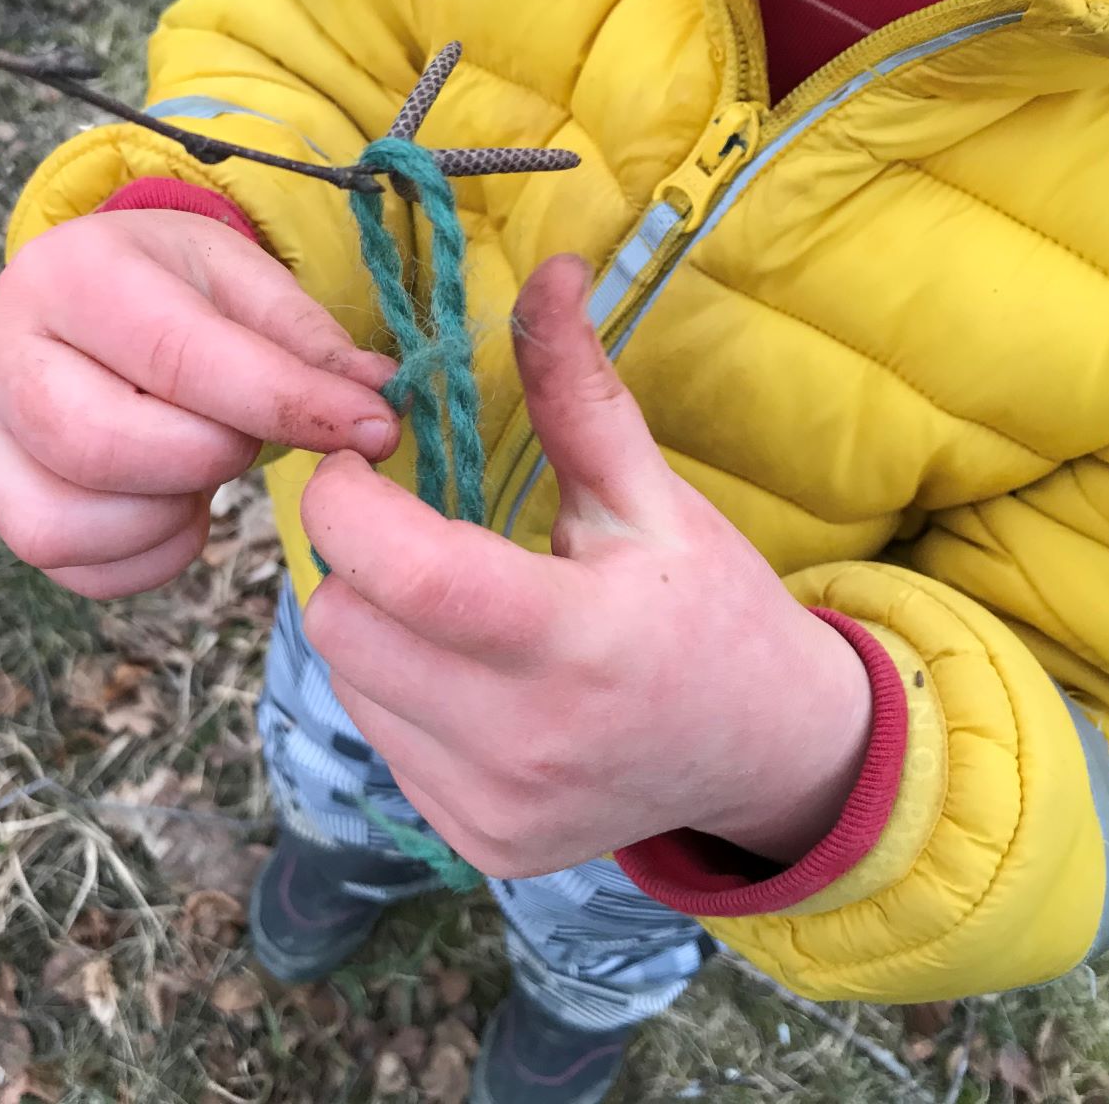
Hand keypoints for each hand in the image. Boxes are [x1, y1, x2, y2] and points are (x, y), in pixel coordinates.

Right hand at [0, 209, 399, 597]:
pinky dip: (149, 556)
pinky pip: (75, 569)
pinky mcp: (2, 505)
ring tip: (203, 465)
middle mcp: (2, 352)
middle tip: (246, 438)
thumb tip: (377, 406)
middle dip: (208, 458)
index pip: (178, 355)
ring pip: (68, 524)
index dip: (285, 403)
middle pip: (100, 446)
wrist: (93, 301)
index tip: (373, 431)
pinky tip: (177, 506)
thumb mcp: (243, 280)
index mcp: (69, 273)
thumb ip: (308, 342)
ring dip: (169, 515)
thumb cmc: (175, 287)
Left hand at [300, 255, 872, 876]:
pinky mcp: (476, 843)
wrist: (765, 753)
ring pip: (348, 682)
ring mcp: (494, 806)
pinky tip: (469, 677)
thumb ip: (580, 390)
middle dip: (356, 559)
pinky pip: (380, 739)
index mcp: (577, 640)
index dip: (346, 498)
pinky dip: (397, 692)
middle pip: (344, 625)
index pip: (405, 571)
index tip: (360, 457)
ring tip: (452, 607)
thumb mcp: (653, 496)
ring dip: (373, 624)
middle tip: (411, 532)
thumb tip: (550, 265)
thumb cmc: (711, 610)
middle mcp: (526, 741)